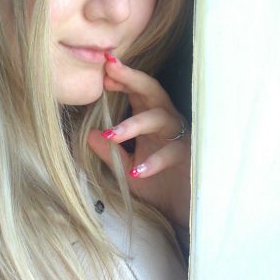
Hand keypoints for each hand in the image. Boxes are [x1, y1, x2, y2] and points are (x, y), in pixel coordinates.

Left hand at [87, 56, 190, 228]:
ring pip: (160, 118)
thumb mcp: (126, 168)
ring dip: (134, 124)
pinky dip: (154, 162)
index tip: (102, 70)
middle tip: (110, 69)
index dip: (121, 79)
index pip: (136, 92)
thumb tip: (89, 134)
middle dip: (131, 79)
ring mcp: (180, 136)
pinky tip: (137, 171)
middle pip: (152, 91)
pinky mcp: (190, 157)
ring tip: (111, 134)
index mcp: (150, 119)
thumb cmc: (157, 184)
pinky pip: (172, 153)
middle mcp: (166, 121)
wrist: (183, 210)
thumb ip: (110, 152)